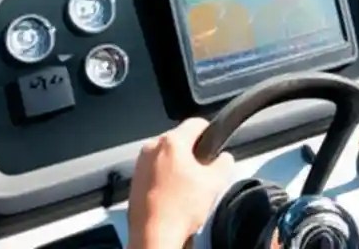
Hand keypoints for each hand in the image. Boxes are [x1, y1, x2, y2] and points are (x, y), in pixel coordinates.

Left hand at [127, 117, 234, 248]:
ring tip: (188, 190)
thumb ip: (224, 162)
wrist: (154, 235)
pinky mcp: (134, 181)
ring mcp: (140, 165)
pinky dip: (165, 180)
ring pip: (167, 157)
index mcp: (172, 142)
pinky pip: (155, 172)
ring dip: (178, 168)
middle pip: (180, 141)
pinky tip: (174, 198)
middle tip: (204, 174)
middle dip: (194, 154)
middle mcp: (152, 148)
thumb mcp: (215, 182)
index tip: (214, 142)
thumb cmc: (178, 209)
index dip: (211, 132)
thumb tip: (224, 158)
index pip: (197, 123)